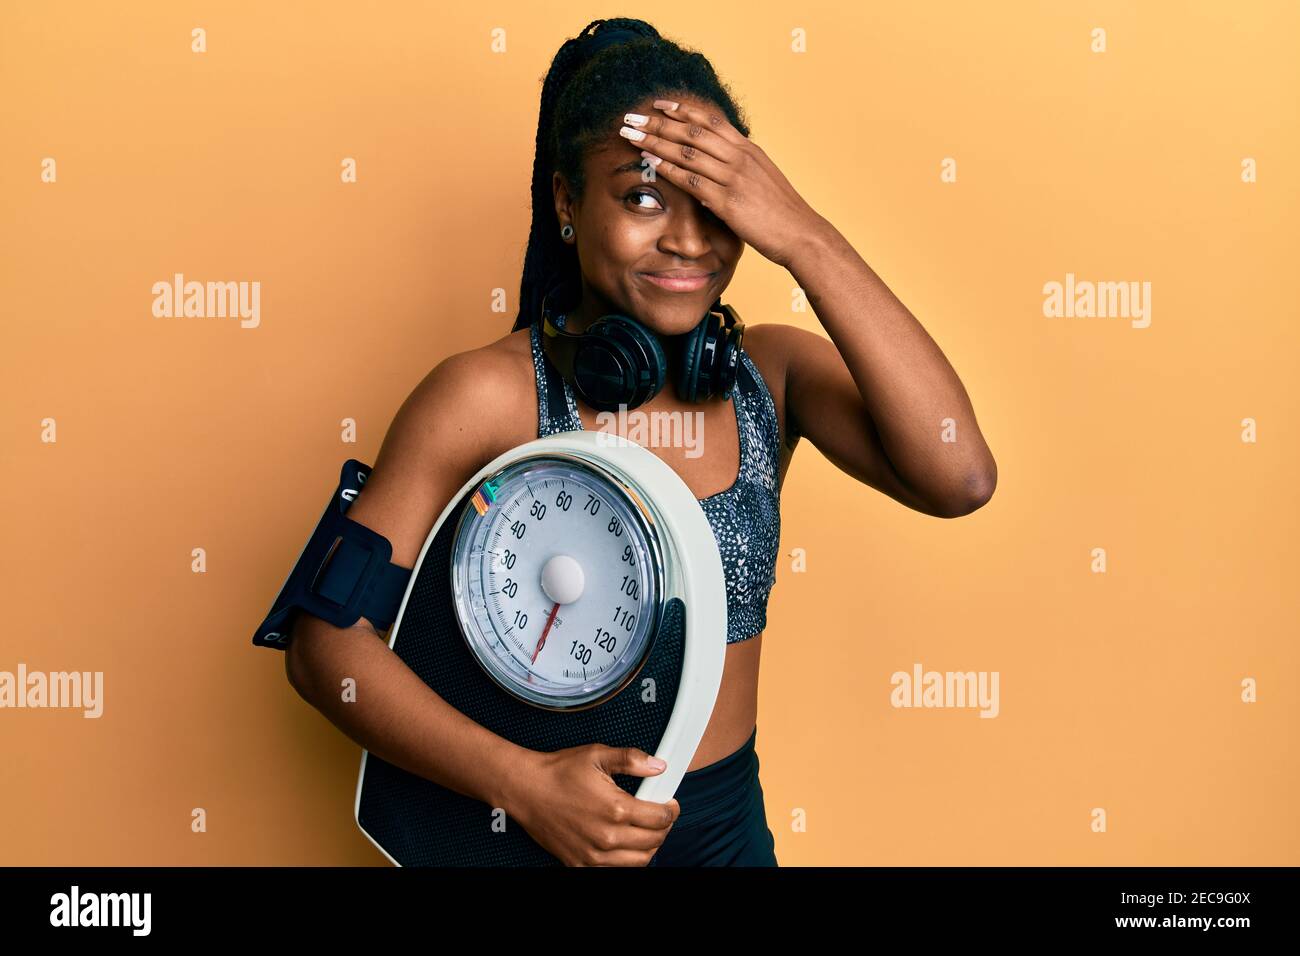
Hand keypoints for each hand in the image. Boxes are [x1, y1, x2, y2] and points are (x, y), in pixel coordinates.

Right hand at [505, 743, 680, 866]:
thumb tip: (659, 766)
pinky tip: (624, 845)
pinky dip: (626, 861)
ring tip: (646, 831)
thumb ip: (631, 759)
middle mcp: (607, 837)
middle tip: (661, 816)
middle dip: (664, 828)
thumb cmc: (559, 772)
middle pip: (654, 841)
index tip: (670, 804)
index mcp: (616, 808)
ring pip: (639, 862)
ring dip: (649, 847)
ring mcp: (593, 855)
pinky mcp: (580, 864)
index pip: (660, 818)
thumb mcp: (597, 755)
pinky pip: (615, 871)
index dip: (671, 810)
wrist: (525, 790)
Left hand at [623, 99, 828, 269]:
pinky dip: (669, 169)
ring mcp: (734, 177)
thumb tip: (716, 165)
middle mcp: (740, 157)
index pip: (709, 121)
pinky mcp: (728, 201)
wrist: (801, 233)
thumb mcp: (762, 179)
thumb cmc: (781, 211)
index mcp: (748, 149)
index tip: (658, 105)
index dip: (681, 110)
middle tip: (631, 117)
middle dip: (657, 122)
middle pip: (692, 131)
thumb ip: (739, 167)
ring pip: (687, 152)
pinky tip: (650, 163)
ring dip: (655, 141)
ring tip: (630, 135)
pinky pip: (692, 180)